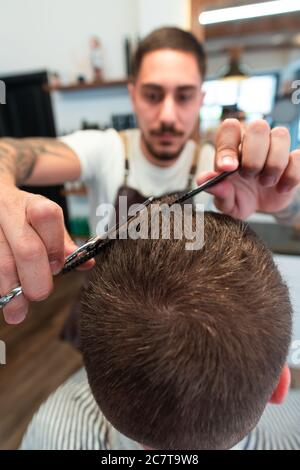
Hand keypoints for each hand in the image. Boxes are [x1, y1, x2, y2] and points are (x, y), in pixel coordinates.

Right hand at [0, 185, 93, 324]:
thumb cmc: (23, 215)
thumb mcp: (44, 222)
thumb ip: (62, 242)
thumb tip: (87, 263)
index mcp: (31, 204)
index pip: (47, 216)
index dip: (55, 246)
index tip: (57, 268)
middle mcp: (6, 212)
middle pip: (27, 248)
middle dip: (37, 278)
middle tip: (39, 295)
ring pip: (2, 265)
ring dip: (11, 292)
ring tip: (17, 312)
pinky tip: (3, 300)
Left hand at [197, 119, 299, 218]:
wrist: (262, 208)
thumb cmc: (239, 198)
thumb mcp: (226, 202)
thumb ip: (217, 191)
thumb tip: (204, 180)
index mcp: (232, 146)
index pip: (229, 128)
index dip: (228, 146)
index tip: (227, 169)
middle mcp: (253, 140)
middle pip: (258, 126)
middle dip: (254, 156)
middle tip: (249, 177)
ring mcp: (276, 146)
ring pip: (281, 134)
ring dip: (273, 164)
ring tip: (266, 183)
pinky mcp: (294, 158)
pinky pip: (298, 156)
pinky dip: (290, 176)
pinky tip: (281, 189)